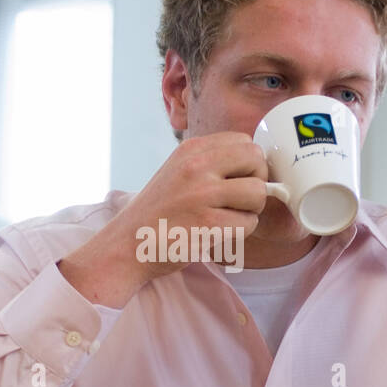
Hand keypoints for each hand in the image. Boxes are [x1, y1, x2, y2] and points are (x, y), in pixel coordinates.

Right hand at [59, 132, 269, 306]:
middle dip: (257, 182)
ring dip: (251, 210)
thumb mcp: (178, 170)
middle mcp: (197, 166)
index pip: (244, 141)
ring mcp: (202, 194)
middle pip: (257, 160)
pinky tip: (219, 233)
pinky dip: (240, 232)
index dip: (250, 163)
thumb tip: (257, 163)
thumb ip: (212, 162)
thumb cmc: (157, 212)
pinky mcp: (208, 223)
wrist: (127, 245)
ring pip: (258, 192)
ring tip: (230, 217)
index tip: (240, 180)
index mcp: (191, 149)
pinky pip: (248, 223)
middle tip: (241, 200)